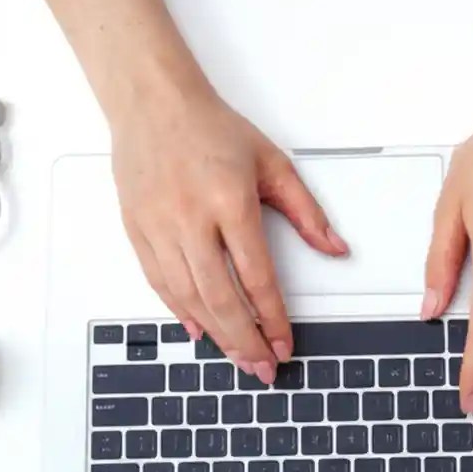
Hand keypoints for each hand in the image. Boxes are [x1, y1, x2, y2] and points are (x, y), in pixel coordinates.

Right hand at [111, 94, 348, 382]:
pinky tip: (201, 330)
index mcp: (230, 201)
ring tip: (238, 357)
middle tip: (263, 367)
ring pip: (188, 297)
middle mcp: (190, 219)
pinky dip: (181, 311)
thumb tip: (335, 249)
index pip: (256, 276)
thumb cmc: (212, 129)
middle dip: (245, 341)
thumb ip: (307, 212)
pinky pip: (160, 283)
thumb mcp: (273, 163)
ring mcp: (159, 227)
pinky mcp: (138, 230)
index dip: (272, 318)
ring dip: (217, 334)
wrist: (153, 104)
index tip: (285, 344)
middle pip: (220, 297)